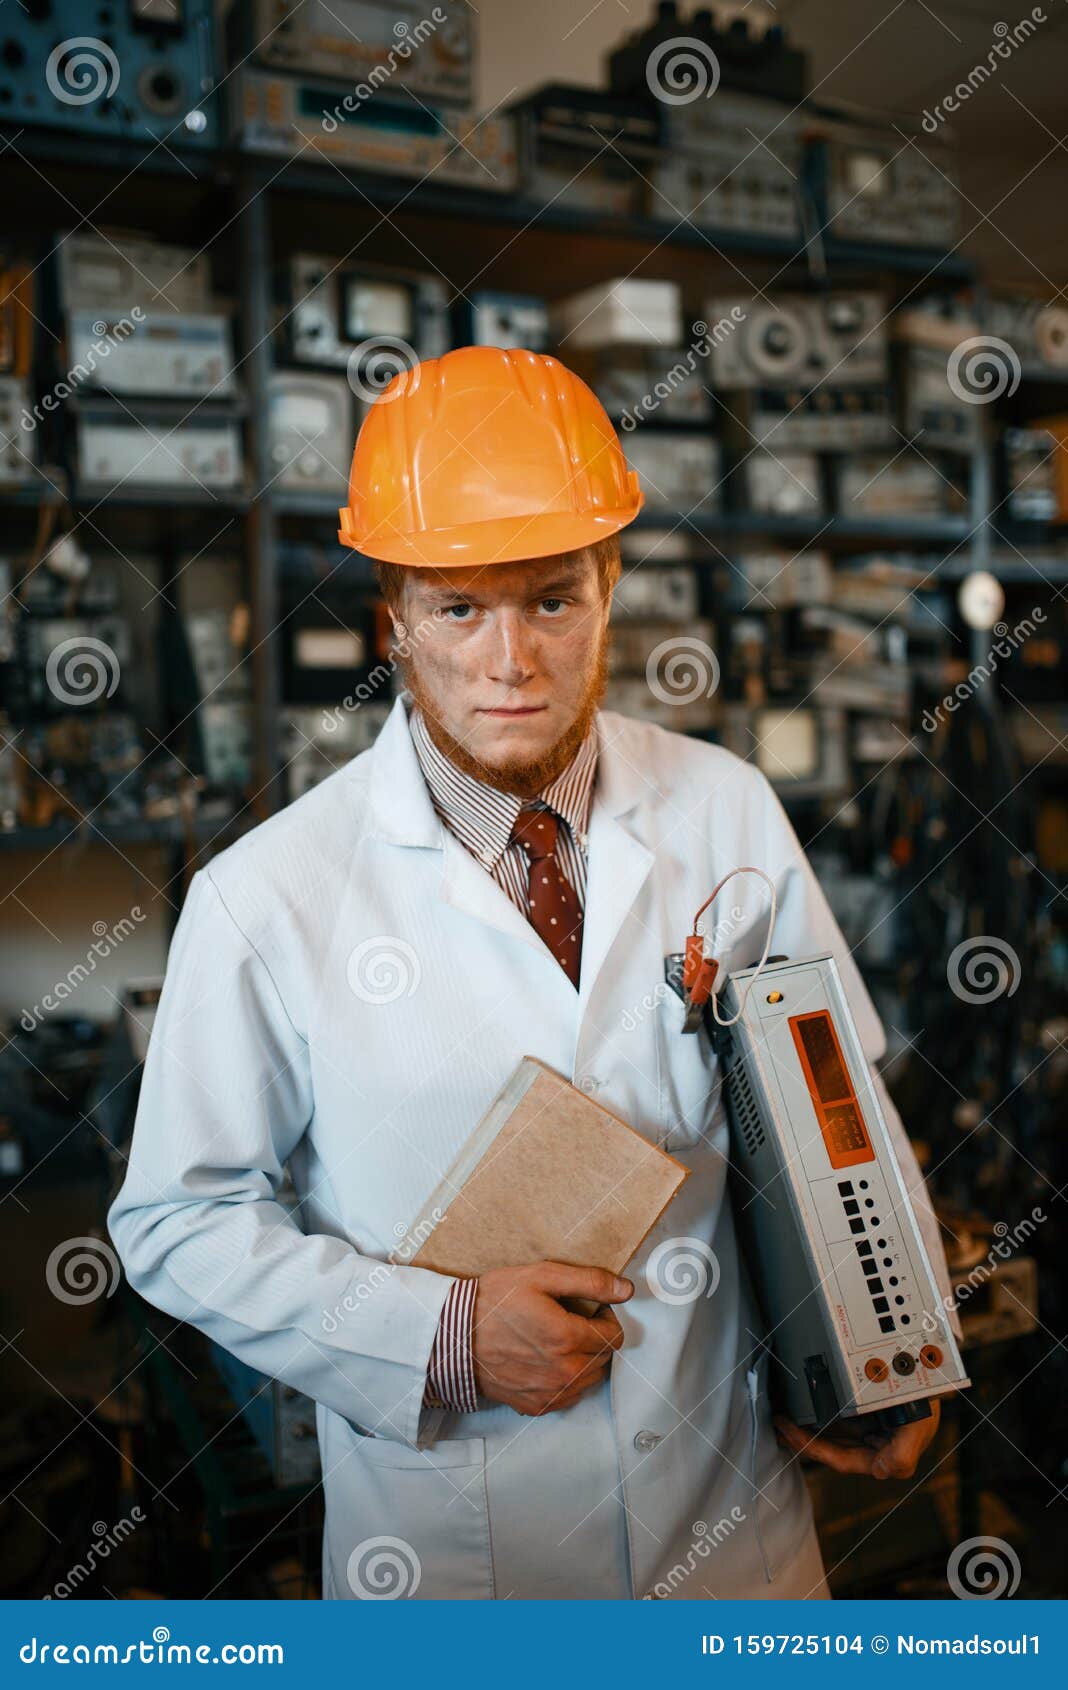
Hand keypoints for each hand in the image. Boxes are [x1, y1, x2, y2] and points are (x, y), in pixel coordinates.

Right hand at [471, 1261, 632, 1416]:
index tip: (589, 1311)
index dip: (605, 1319)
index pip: (614, 1336)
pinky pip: (570, 1396)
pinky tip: (546, 1361)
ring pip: (590, 1378)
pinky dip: (566, 1380)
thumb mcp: (541, 1276)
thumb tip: (626, 1290)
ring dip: (584, 1360)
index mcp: (568, 1338)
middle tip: (570, 1323)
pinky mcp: (538, 1405)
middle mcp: (564, 1371)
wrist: (454, 1337)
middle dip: (595, 1339)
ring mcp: (551, 1392)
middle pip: (605, 1358)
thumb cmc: (494, 1302)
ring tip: (558, 1342)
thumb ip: (589, 1282)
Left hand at [774, 1396, 940, 1479]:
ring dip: (805, 1427)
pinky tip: (800, 1406)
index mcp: (883, 1458)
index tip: (789, 1433)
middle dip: (800, 1438)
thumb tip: (884, 1472)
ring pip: (828, 1434)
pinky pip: (834, 1417)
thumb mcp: (920, 1427)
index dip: (812, 1449)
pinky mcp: (864, 1414)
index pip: (839, 1459)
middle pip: (828, 1448)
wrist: (936, 1378)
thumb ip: (904, 1453)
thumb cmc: (927, 1403)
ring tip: (779, 1416)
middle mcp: (871, 1447)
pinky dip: (816, 1413)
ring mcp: (866, 1430)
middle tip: (775, 1423)